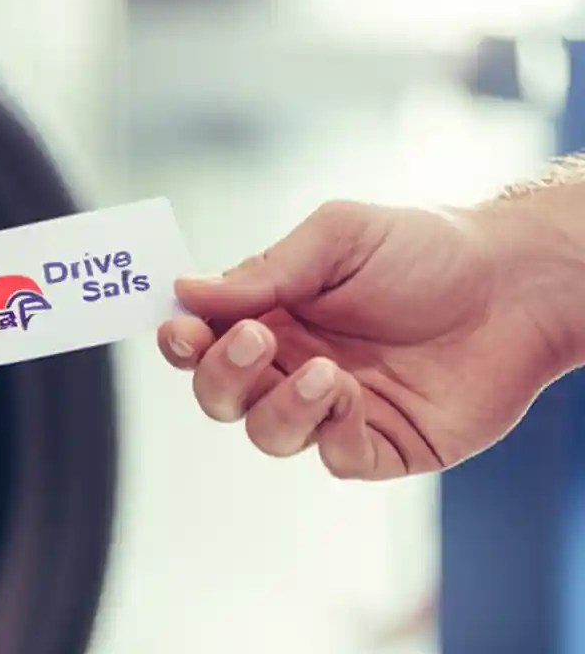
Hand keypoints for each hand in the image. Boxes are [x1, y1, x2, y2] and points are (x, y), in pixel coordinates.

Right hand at [157, 199, 579, 479]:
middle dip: (221, 376)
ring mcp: (334, 409)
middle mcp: (292, 365)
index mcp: (271, 315)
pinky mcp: (381, 446)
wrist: (517, 285)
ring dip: (280, 406)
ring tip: (324, 371)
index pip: (202, 341)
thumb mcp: (338, 238)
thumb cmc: (426, 250)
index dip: (181, 343)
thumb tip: (184, 291)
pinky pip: (334, 458)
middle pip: (221, 396)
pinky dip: (332, 432)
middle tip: (254, 339)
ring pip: (268, 434)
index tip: (180, 330)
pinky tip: (352, 395)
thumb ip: (264, 270)